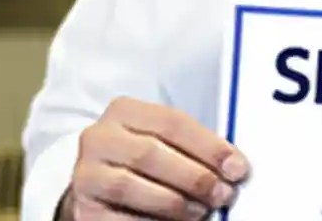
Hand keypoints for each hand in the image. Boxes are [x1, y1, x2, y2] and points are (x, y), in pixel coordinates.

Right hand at [60, 97, 250, 219]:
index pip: (172, 123)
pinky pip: (120, 218)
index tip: (237, 168)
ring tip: (202, 211)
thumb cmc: (146, 158)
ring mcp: (86, 174)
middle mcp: (99, 138)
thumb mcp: (164, 140)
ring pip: (130, 186)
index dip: (208, 146)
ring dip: (174, 202)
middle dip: (194, 176)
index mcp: (124, 111)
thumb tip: (233, 166)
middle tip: (224, 194)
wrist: (101, 184)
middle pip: (150, 154)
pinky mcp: (83, 208)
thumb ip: (192, 145)